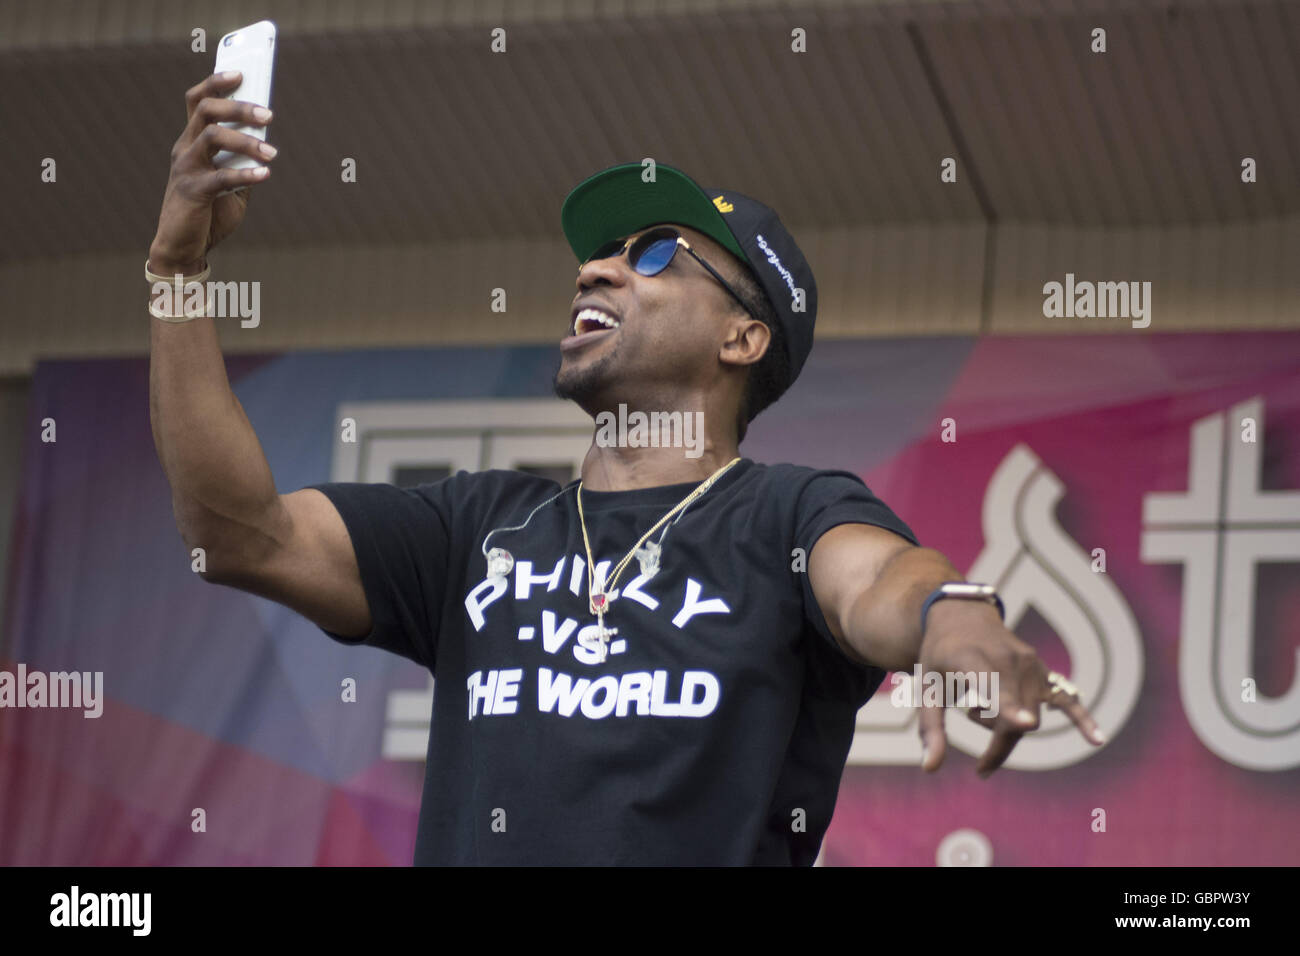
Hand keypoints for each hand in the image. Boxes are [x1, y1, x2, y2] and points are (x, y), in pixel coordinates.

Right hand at [148, 71, 276, 274]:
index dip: (216, 83)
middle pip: (206, 110)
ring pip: (213, 136)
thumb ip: (244, 161)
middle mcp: (185, 148)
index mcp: (192, 142)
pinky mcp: (192, 191)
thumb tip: (267, 140)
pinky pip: (220, 176)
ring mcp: (186, 168)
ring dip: (247, 141)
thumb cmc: (209, 212)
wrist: (185, 247)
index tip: (241, 73)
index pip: (198, 101)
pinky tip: (265, 174)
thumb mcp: (231, 182)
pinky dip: (246, 174)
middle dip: (239, 107)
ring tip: (273, 153)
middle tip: (269, 115)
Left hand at [915, 599, 1104, 775]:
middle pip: (1014, 721)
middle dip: (995, 737)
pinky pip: (1067, 699)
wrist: (963, 617)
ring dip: (1007, 726)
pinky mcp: (1043, 671)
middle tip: (972, 727)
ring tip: (980, 704)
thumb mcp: (926, 687)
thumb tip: (930, 769)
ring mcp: (1030, 665)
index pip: (992, 687)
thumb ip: (930, 728)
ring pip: (1031, 719)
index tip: (1023, 724)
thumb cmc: (940, 656)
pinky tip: (1097, 739)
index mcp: (971, 660)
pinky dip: (1081, 719)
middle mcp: (1006, 660)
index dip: (1007, 707)